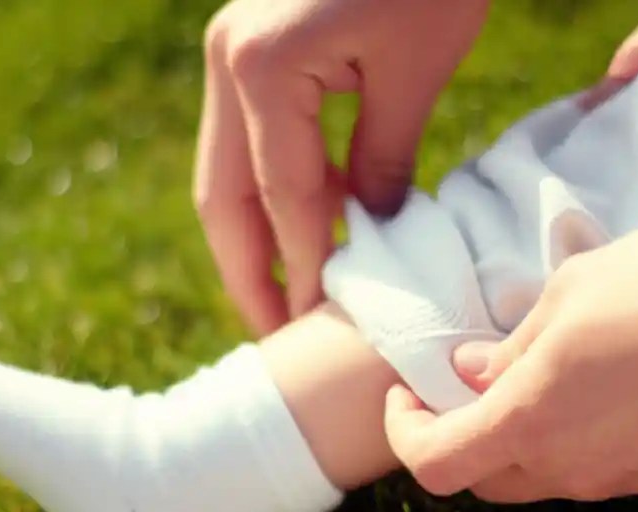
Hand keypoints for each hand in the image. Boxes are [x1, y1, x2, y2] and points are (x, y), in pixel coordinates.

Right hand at [195, 0, 487, 334]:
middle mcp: (228, 60)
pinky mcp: (248, 48)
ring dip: (254, 237)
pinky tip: (309, 227)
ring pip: (225, 172)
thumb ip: (379, 162)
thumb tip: (367, 236)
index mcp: (263, 68)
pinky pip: (248, 141)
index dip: (301, 269)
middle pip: (221, 196)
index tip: (310, 328)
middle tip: (271, 337)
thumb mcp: (416, 71)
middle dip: (247, 271)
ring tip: (282, 297)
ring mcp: (230, 51)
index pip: (282, 197)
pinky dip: (272, 189)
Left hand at [383, 220, 637, 502]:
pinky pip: (625, 465)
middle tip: (474, 382)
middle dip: (465, 436)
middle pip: (490, 477)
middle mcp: (574, 470)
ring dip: (537, 435)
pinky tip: (636, 383)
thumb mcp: (570, 292)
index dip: (406, 433)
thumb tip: (472, 372)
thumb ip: (513, 346)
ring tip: (561, 372)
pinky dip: (606, 435)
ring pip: (558, 474)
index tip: (410, 391)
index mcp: (529, 422)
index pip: (434, 464)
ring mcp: (634, 480)